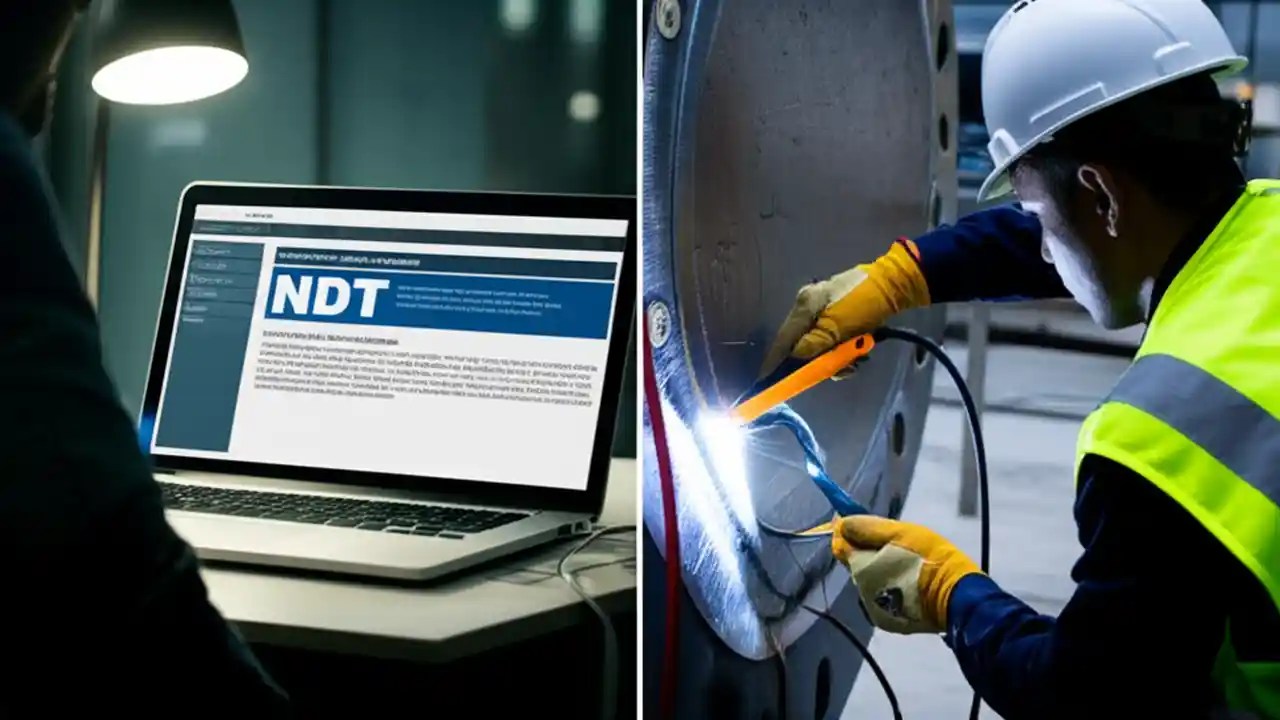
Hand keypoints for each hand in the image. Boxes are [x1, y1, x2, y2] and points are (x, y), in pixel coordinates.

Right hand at [757, 240, 928, 380]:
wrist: (895, 285)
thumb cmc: (863, 303)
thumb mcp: (837, 326)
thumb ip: (814, 344)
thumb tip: (795, 358)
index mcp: (804, 306)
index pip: (783, 339)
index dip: (774, 361)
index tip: (765, 381)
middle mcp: (809, 309)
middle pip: (802, 347)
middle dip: (820, 363)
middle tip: (840, 370)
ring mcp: (825, 313)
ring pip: (821, 348)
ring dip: (839, 359)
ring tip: (857, 361)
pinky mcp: (840, 319)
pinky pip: (834, 343)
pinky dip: (846, 352)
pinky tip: (861, 352)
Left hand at [825, 515, 980, 634]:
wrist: (958, 599)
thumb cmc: (930, 560)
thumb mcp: (901, 533)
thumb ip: (867, 528)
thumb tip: (841, 523)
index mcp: (861, 569)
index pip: (839, 546)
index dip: (845, 532)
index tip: (859, 523)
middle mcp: (861, 592)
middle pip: (857, 564)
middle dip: (868, 552)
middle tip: (895, 544)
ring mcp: (875, 610)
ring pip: (870, 581)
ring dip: (880, 570)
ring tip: (907, 564)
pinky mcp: (889, 622)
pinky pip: (882, 598)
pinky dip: (890, 588)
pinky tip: (909, 583)